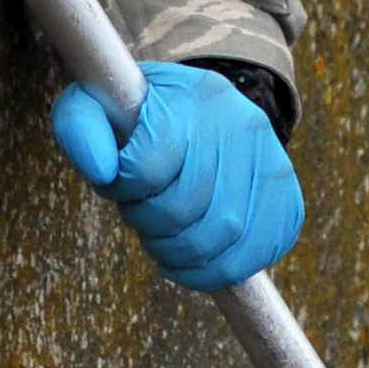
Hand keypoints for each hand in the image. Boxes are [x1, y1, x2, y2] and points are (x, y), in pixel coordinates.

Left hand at [49, 63, 303, 293]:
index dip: (123, 188)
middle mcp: (245, 125)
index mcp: (196, 96)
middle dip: (150, 225)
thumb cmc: (143, 118)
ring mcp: (273, 163)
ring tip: (165, 237)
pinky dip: (216, 271)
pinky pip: (255, 254)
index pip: (147, 167)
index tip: (121, 181)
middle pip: (185, 209)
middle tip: (142, 214)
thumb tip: (103, 171)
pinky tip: (194, 260)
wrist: (202, 115)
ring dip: (179, 253)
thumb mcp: (100, 105)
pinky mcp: (287, 200)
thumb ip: (81, 128)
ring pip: (222, 238)